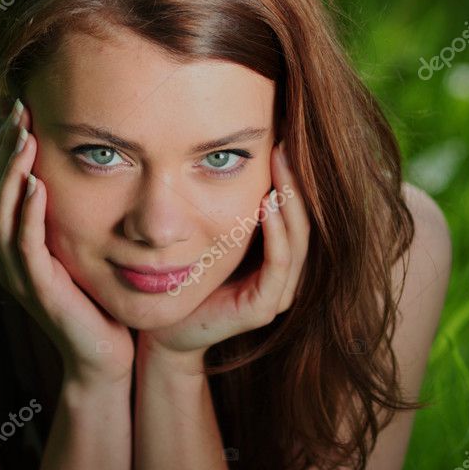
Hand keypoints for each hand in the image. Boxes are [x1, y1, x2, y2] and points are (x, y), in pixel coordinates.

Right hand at [0, 100, 135, 383]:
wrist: (103, 353)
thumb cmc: (95, 297)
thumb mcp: (80, 244)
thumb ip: (69, 210)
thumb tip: (80, 165)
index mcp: (12, 240)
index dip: (3, 143)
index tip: (19, 105)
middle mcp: (5, 253)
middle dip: (5, 146)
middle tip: (19, 107)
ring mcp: (17, 272)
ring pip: (2, 212)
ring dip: (13, 171)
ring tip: (25, 136)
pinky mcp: (36, 289)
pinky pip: (25, 245)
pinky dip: (28, 213)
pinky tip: (38, 185)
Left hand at [139, 142, 310, 364]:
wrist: (164, 331)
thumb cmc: (183, 280)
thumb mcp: (209, 235)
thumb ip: (226, 206)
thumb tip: (228, 155)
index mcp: (277, 258)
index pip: (295, 211)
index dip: (292, 176)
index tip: (282, 137)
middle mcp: (284, 277)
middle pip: (304, 221)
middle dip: (296, 181)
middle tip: (288, 142)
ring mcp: (277, 295)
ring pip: (297, 240)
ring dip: (290, 202)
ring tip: (282, 165)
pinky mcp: (262, 309)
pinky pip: (278, 266)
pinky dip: (276, 234)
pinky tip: (266, 205)